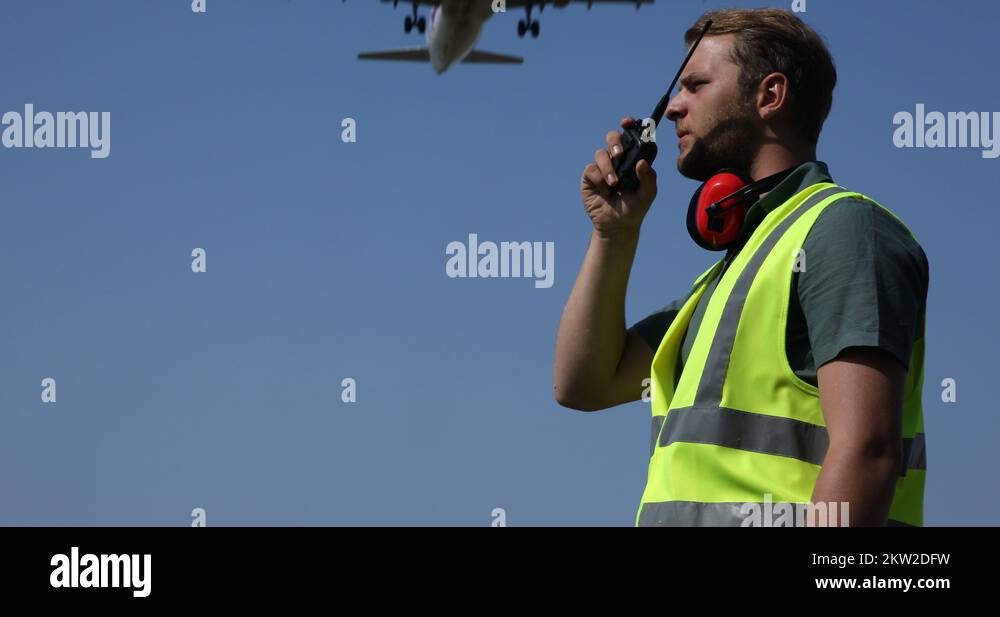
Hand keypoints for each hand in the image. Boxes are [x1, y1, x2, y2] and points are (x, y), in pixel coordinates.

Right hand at [580, 117, 657, 237]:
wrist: (617, 225)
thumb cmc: (635, 208)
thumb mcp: (648, 194)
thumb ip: (649, 178)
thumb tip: (642, 162)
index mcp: (632, 158)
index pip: (630, 137)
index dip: (629, 125)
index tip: (628, 122)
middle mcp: (617, 159)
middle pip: (612, 137)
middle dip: (615, 141)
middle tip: (619, 154)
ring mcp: (602, 167)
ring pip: (601, 153)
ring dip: (608, 167)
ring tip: (614, 184)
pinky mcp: (590, 177)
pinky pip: (591, 169)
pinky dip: (599, 178)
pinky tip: (605, 191)